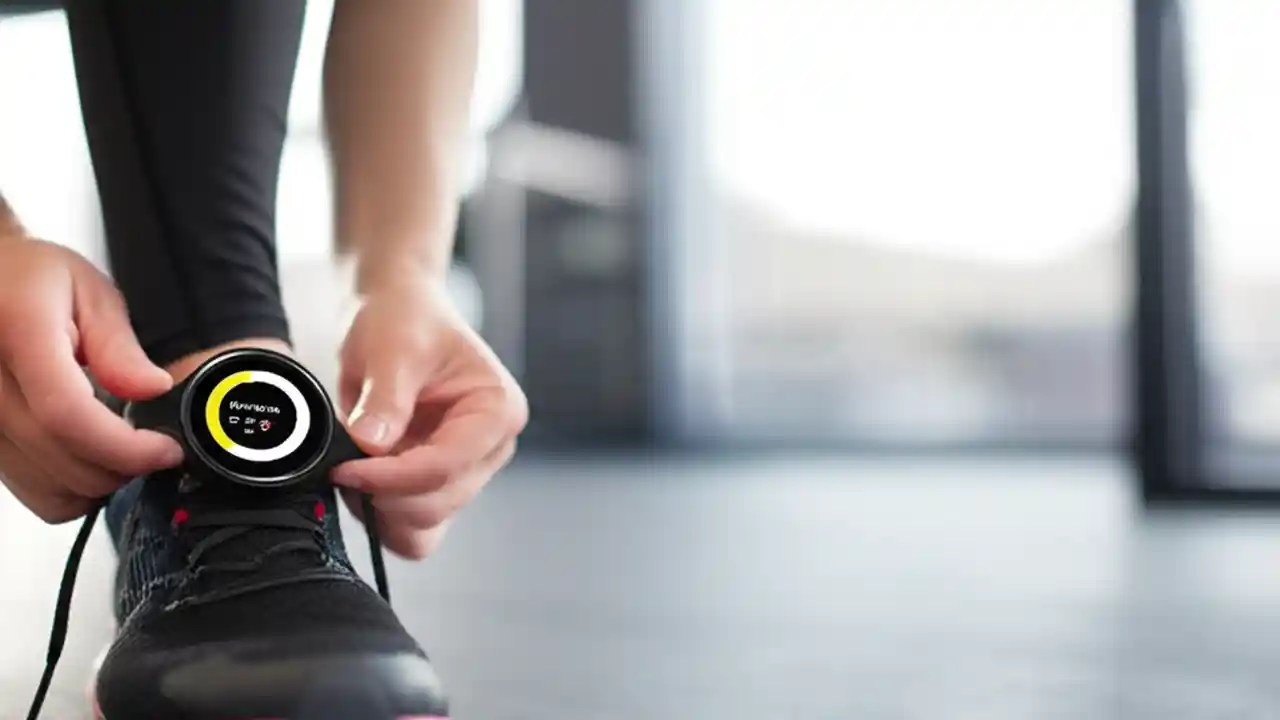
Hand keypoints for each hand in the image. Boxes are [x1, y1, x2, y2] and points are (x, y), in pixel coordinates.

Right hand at [0, 236, 183, 522]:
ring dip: (96, 483)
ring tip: (120, 450)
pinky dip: (66, 486)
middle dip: (121, 468)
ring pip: (42, 487)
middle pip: (58, 459)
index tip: (165, 451)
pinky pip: (25, 489)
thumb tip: (153, 389)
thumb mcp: (87, 290)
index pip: (66, 414)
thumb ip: (119, 345)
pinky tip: (86, 456)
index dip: (124, 448)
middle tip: (154, 449)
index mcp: (15, 329)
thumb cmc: (25, 278)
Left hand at [332, 275, 526, 557]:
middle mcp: (490, 447)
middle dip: (384, 492)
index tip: (345, 467)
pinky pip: (414, 528)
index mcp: (497, 410)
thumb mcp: (395, 347)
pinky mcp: (439, 484)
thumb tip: (371, 447)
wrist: (397, 315)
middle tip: (341, 465)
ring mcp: (466, 470)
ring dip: (381, 508)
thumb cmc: (408, 320)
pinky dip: (382, 515)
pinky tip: (361, 482)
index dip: (391, 476)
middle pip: (437, 502)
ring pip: (425, 523)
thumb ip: (386, 399)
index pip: (446, 465)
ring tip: (352, 470)